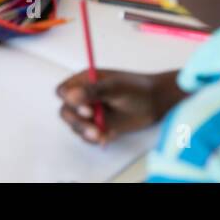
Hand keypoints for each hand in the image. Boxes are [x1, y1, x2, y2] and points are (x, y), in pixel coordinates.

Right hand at [56, 69, 179, 144]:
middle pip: (66, 112)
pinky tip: (109, 136)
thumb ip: (92, 91)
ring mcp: (91, 113)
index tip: (86, 110)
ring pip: (75, 126)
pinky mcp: (98, 127)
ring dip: (86, 132)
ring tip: (103, 135)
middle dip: (77, 122)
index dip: (69, 101)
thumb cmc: (136, 89)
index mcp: (84, 81)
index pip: (63, 91)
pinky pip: (87, 136)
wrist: (156, 102)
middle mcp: (84, 97)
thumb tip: (69, 97)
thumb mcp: (115, 87)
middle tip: (94, 129)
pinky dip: (95, 139)